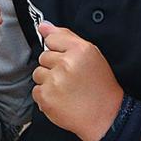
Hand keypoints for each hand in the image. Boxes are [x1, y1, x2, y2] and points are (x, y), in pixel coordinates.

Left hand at [31, 23, 122, 140]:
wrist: (104, 114)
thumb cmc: (99, 84)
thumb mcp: (91, 54)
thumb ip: (66, 37)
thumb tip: (44, 26)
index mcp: (80, 50)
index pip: (52, 39)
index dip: (60, 50)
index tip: (68, 59)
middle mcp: (66, 63)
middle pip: (43, 57)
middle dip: (54, 66)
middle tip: (71, 76)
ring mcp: (54, 81)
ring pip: (38, 74)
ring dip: (48, 80)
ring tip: (66, 88)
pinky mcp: (45, 97)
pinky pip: (36, 90)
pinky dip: (46, 95)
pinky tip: (61, 98)